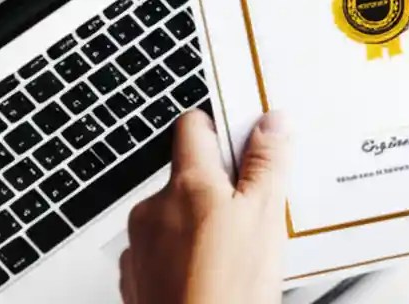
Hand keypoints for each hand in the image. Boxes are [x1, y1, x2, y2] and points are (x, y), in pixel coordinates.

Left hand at [120, 110, 288, 303]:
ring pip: (177, 215)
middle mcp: (153, 208)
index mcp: (187, 184)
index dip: (221, 128)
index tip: (247, 143)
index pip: (194, 125)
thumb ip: (267, 164)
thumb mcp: (265, 220)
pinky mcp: (137, 278)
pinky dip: (186, 256)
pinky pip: (163, 250)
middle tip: (255, 212)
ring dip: (203, 224)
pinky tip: (214, 276)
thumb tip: (271, 122)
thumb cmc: (228, 296)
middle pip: (188, 174)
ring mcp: (141, 245)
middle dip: (220, 187)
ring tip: (238, 254)